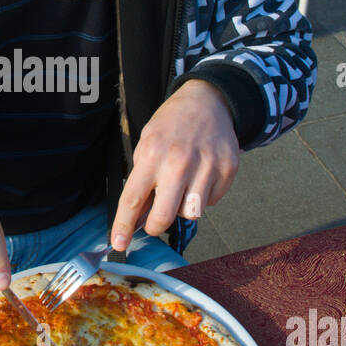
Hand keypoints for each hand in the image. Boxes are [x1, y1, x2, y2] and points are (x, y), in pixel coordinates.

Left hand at [110, 79, 238, 249]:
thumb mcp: (147, 143)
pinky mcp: (227, 170)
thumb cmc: (172, 125)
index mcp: (152, 154)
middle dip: (155, 226)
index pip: (133, 199)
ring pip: (191, 214)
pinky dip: (203, 196)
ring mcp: (206, 166)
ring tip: (182, 186)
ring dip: (182, 207)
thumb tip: (138, 218)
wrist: (208, 101)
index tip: (119, 244)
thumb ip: (142, 179)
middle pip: (164, 217)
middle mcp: (179, 162)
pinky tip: (200, 176)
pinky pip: (211, 202)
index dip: (123, 226)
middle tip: (154, 221)